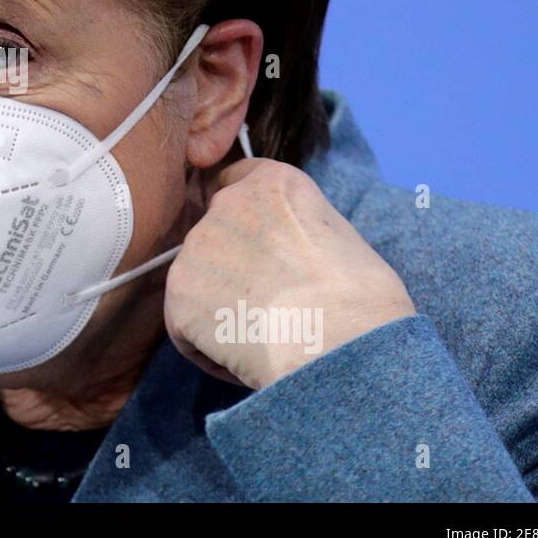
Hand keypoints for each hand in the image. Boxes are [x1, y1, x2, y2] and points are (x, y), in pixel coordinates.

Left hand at [164, 158, 415, 389]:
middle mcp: (225, 204)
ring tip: (262, 336)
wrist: (340, 343)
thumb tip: (282, 251)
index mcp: (271, 183)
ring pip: (198, 284)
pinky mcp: (178, 296)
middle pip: (214, 237)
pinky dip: (209, 348)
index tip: (261, 249)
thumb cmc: (359, 299)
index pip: (236, 181)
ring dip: (220, 309)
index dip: (245, 220)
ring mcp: (195, 249)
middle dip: (232, 268)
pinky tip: (246, 356)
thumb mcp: (337, 235)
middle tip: (269, 305)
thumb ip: (293, 228)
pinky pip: (186, 328)